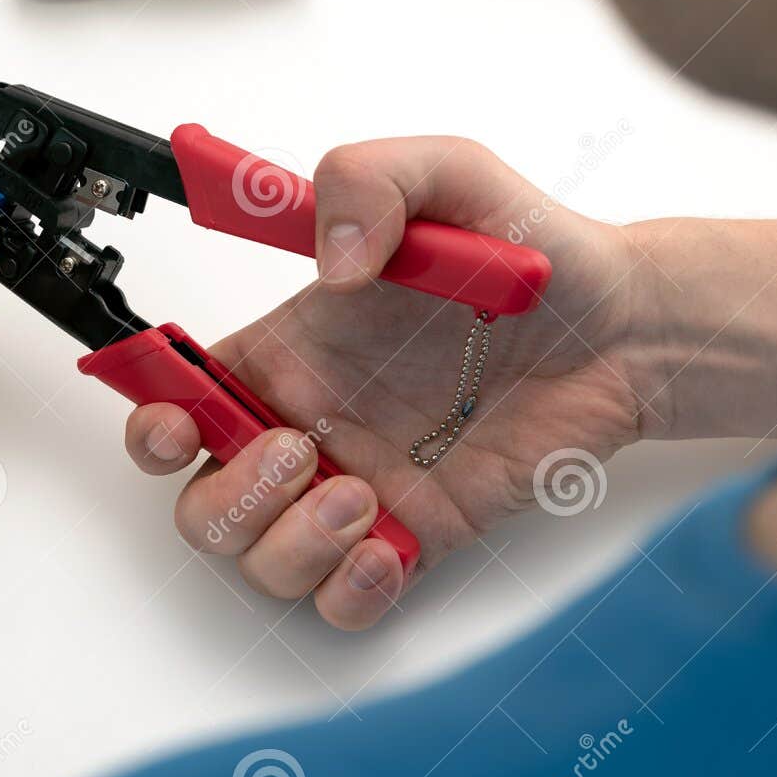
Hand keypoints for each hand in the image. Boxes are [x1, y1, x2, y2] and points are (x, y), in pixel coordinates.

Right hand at [123, 137, 644, 629]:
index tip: (178, 425)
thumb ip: (368, 182)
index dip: (153, 424)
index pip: (180, 399)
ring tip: (363, 498)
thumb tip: (333, 265)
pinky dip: (349, 593)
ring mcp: (356, 488)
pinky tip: (389, 550)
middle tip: (295, 455)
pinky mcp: (413, 537)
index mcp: (289, 350)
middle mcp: (308, 426)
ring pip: (263, 559)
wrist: (624, 331)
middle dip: (227, 496)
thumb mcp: (447, 174)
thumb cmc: (530, 255)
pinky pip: (344, 602)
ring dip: (291, 544)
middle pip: (203, 501)